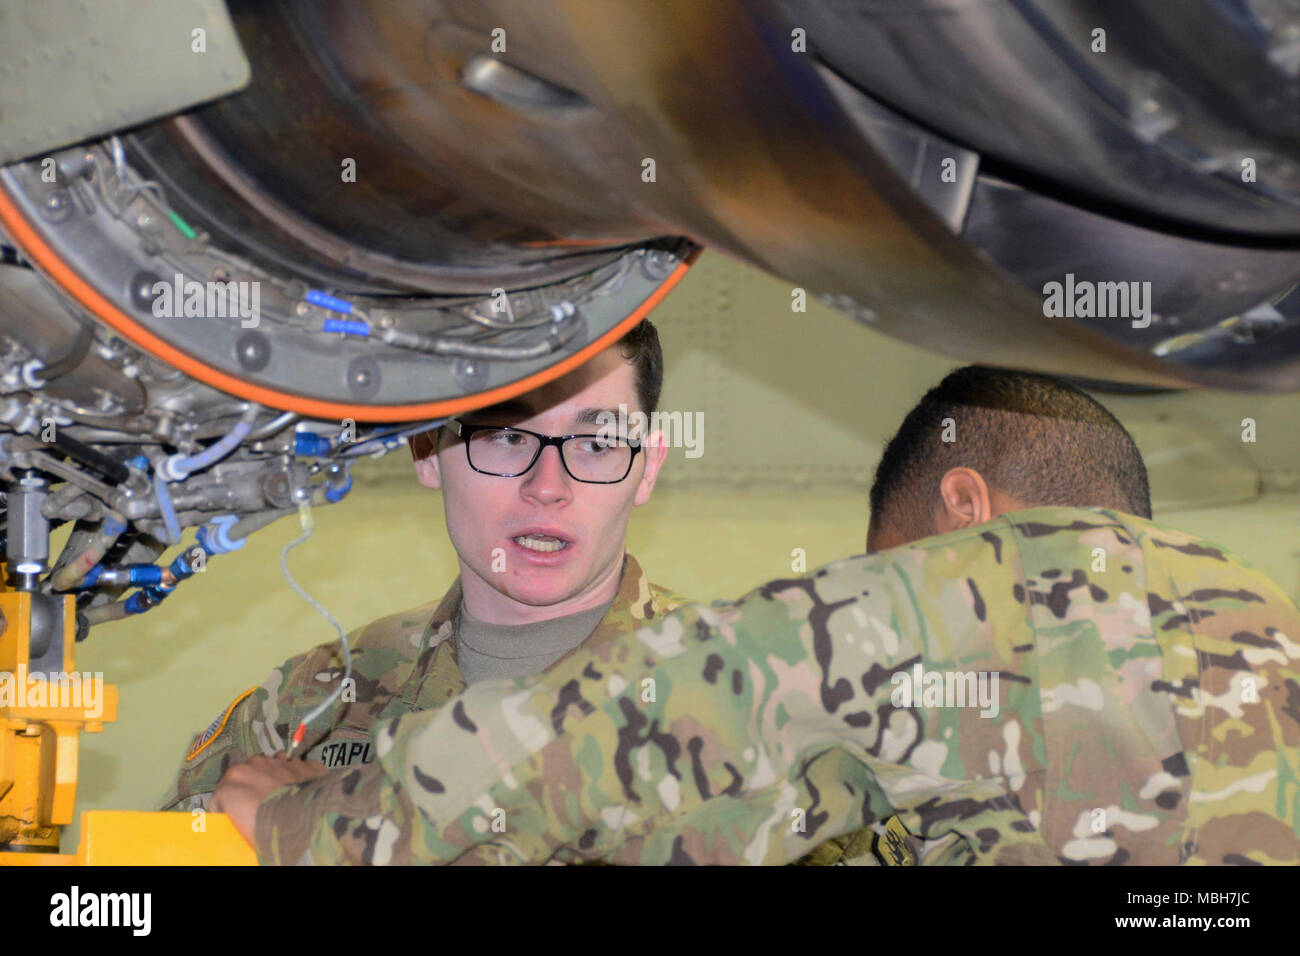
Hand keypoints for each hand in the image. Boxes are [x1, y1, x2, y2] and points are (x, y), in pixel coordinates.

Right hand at [211, 754, 328, 846]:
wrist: (306, 822)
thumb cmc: (265, 827)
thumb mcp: (240, 823)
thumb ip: (237, 809)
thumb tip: (245, 810)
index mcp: (234, 778)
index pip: (225, 790)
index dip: (230, 804)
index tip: (239, 815)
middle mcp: (256, 763)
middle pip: (250, 774)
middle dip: (254, 786)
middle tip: (263, 806)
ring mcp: (283, 761)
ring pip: (274, 765)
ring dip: (275, 777)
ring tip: (284, 797)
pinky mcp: (306, 764)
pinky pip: (297, 768)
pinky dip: (298, 777)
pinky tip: (302, 791)